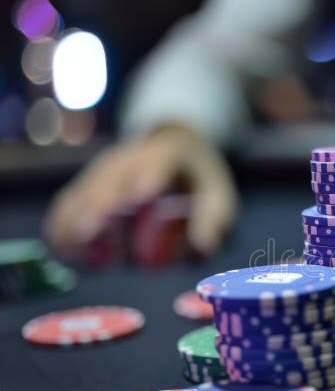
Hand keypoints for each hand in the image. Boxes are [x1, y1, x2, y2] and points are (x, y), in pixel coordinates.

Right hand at [45, 125, 237, 256]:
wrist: (173, 143)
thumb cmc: (198, 176)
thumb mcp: (218, 192)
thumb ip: (213, 217)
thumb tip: (204, 247)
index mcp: (169, 153)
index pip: (158, 161)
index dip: (148, 176)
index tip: (138, 196)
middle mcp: (131, 156)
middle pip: (111, 178)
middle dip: (99, 204)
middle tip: (88, 233)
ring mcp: (107, 167)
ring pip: (85, 188)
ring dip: (75, 215)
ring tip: (69, 246)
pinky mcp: (91, 180)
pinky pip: (72, 198)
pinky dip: (63, 218)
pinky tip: (60, 244)